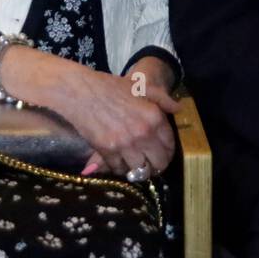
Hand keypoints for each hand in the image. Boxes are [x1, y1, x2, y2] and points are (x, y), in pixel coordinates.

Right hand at [78, 55, 181, 175]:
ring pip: (140, 171)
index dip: (168, 153)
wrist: (80, 91)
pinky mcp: (108, 151)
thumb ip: (162, 98)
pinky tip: (119, 161)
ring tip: (136, 165)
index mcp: (154, 117)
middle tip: (151, 164)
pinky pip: (120, 169)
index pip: (170, 146)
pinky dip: (121, 168)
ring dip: (139, 170)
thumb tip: (179, 109)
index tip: (163, 155)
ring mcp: (125, 144)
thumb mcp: (140, 86)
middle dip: (157, 165)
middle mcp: (143, 133)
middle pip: (159, 163)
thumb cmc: (110, 86)